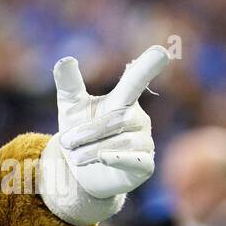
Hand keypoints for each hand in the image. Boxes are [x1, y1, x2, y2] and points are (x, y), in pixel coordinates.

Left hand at [39, 45, 171, 225]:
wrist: (82, 173)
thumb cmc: (81, 134)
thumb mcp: (72, 109)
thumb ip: (70, 85)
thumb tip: (64, 60)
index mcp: (124, 100)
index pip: (135, 81)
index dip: (146, 67)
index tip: (161, 52)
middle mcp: (138, 118)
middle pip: (115, 119)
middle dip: (85, 131)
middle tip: (65, 141)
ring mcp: (144, 142)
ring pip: (120, 142)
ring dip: (89, 151)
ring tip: (76, 157)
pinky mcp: (144, 165)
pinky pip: (136, 161)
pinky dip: (118, 159)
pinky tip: (104, 158)